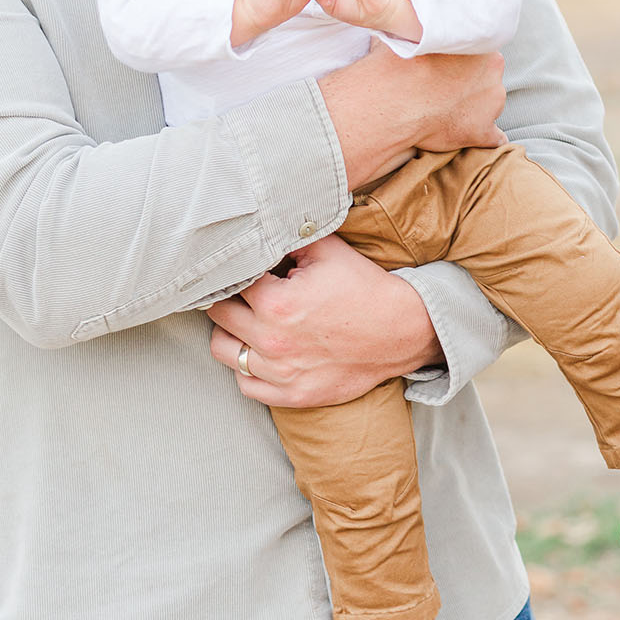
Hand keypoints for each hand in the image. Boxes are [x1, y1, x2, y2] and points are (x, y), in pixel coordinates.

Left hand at [207, 234, 443, 406]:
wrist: (401, 330)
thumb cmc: (363, 287)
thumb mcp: (325, 248)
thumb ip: (286, 235)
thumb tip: (258, 225)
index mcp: (276, 303)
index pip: (228, 280)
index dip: (236, 268)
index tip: (244, 266)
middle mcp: (272, 341)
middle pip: (218, 314)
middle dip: (229, 297)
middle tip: (244, 290)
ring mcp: (280, 372)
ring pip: (223, 350)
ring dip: (230, 332)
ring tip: (248, 318)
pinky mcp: (293, 395)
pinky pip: (245, 384)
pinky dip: (246, 367)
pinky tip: (260, 349)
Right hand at [317, 43, 506, 189]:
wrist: (394, 103)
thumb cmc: (396, 66)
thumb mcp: (406, 35)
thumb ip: (416, 29)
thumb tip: (404, 18)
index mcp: (477, 43)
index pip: (475, 47)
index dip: (459, 57)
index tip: (444, 64)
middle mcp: (493, 71)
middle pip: (486, 74)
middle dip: (470, 79)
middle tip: (443, 85)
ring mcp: (492, 103)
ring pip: (489, 101)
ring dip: (473, 105)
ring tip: (446, 109)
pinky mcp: (484, 131)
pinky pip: (493, 136)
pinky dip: (482, 135)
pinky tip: (465, 133)